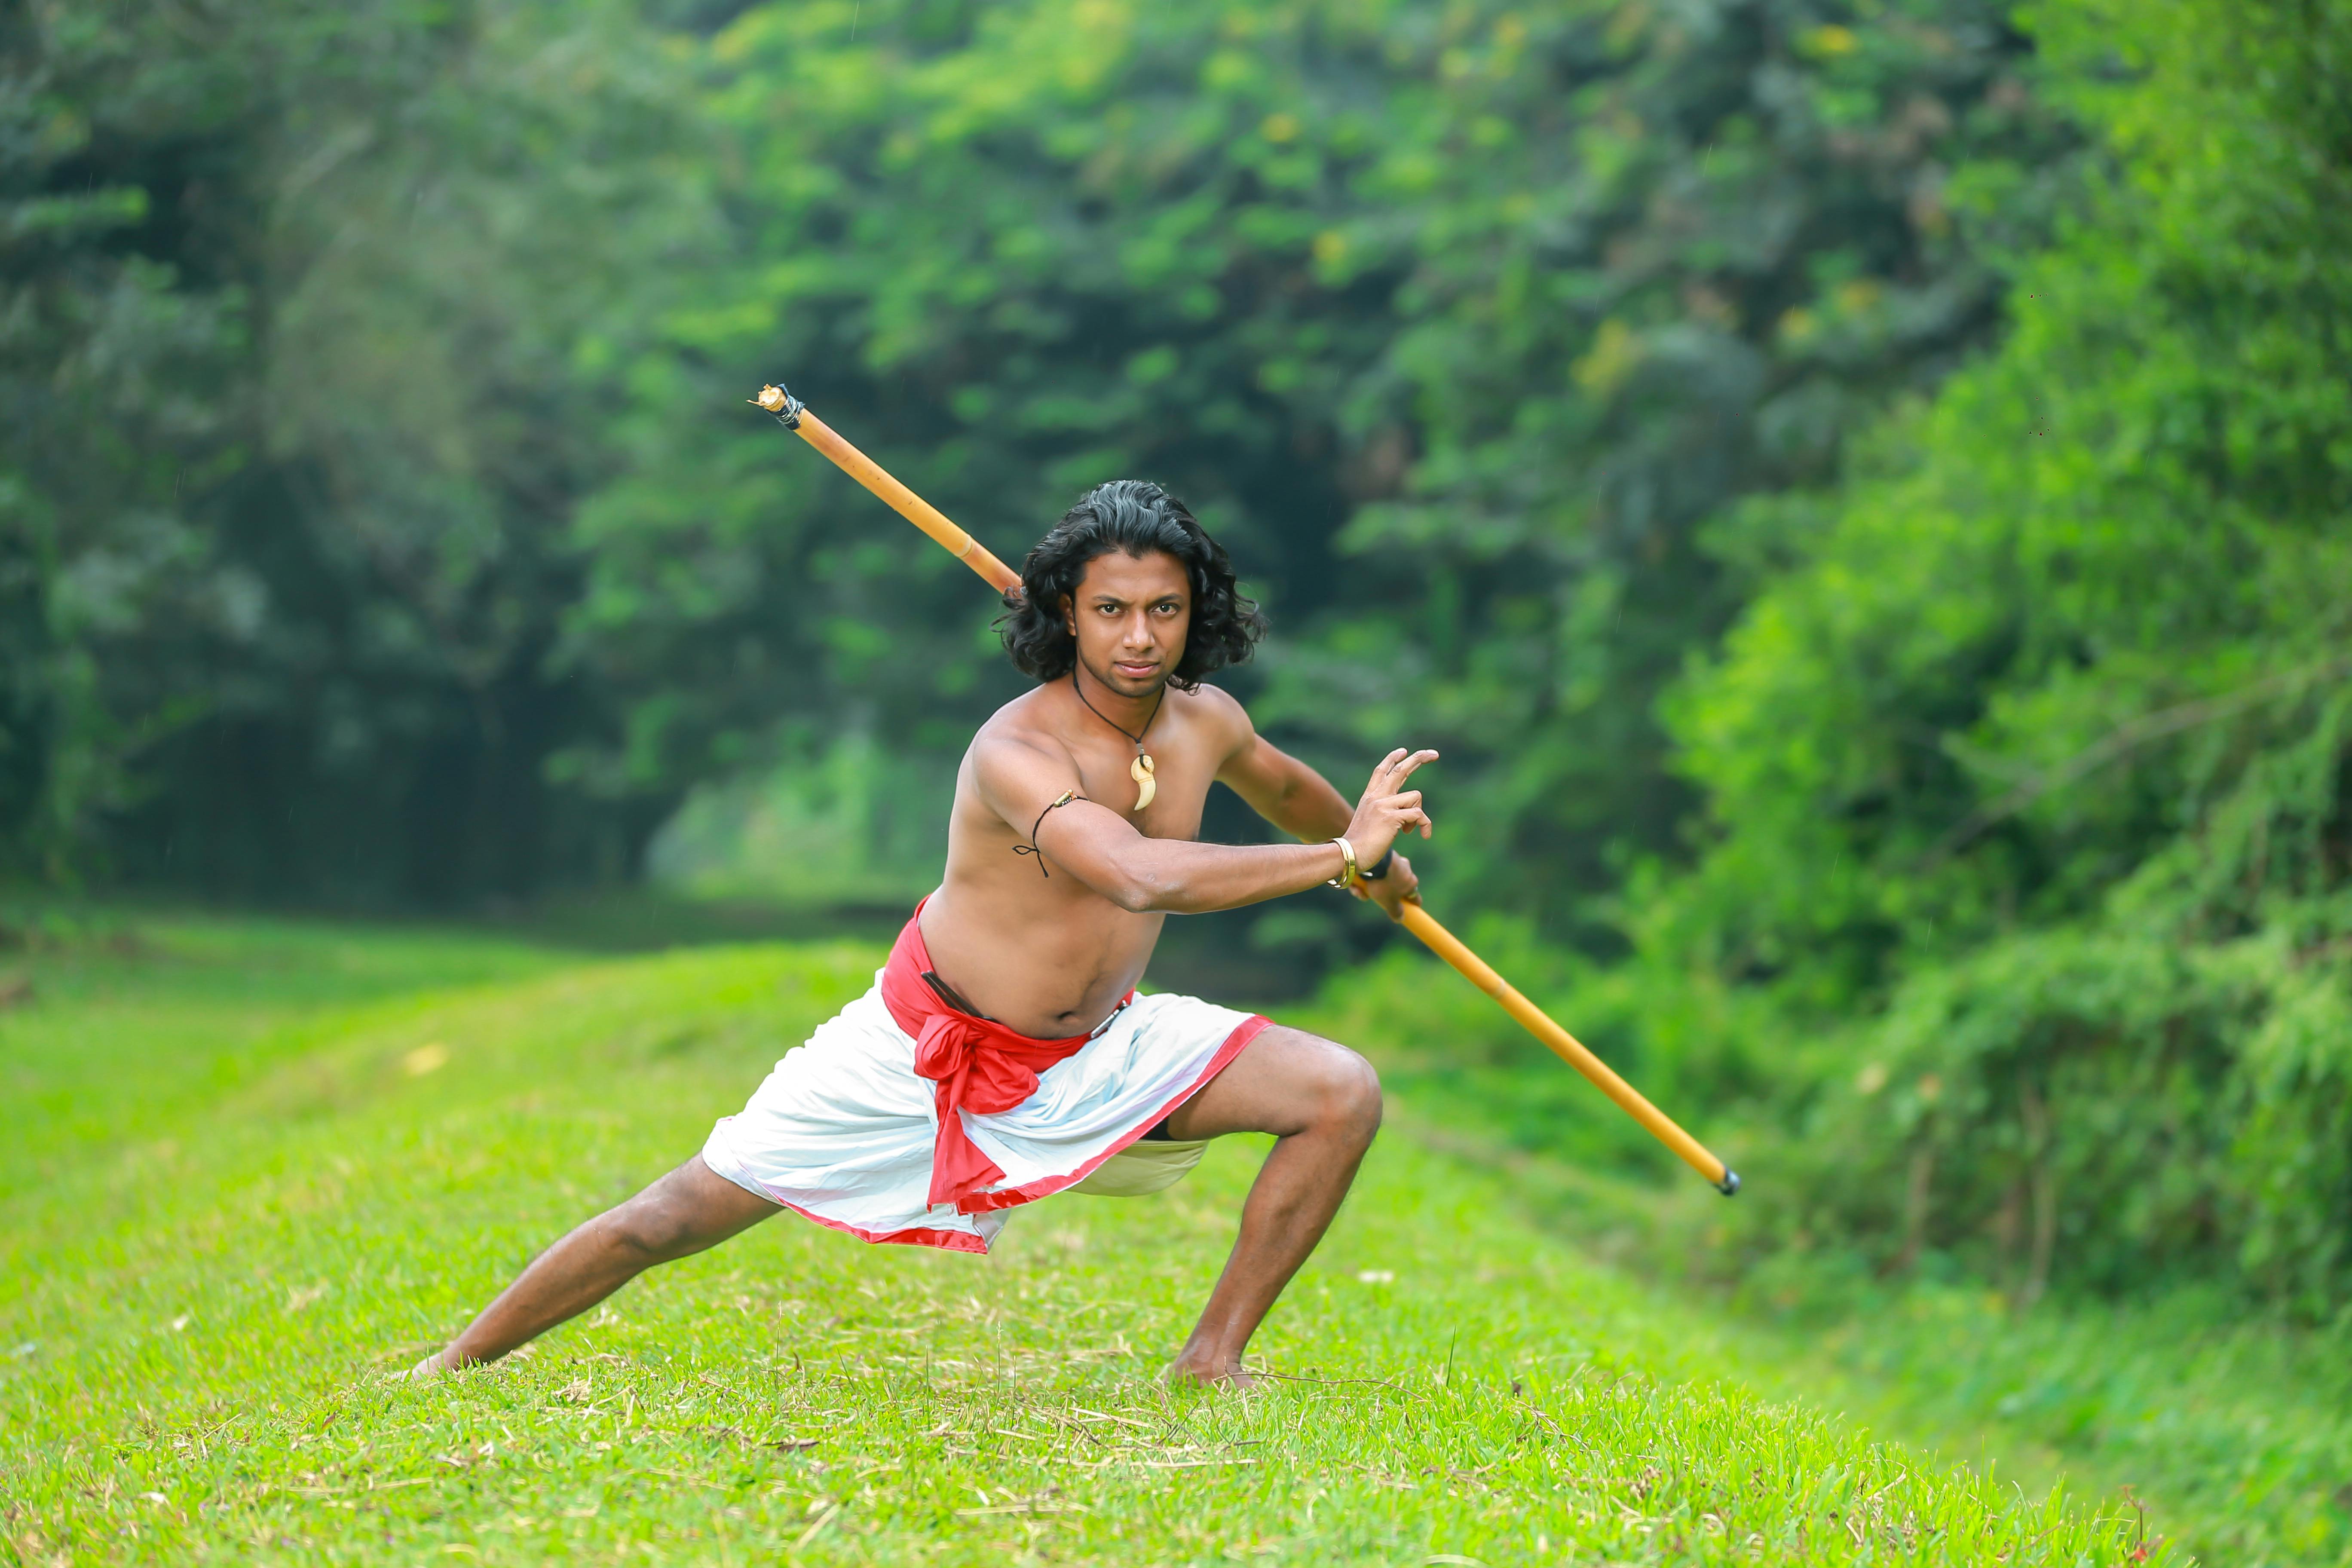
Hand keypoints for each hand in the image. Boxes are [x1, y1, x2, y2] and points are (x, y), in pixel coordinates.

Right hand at [1343, 747, 1437, 874]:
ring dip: (1419, 814)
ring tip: (1408, 830)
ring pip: (1415, 795)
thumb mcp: (1369, 823)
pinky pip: (1419, 814)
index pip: (1381, 771)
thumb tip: (1403, 820)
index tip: (1403, 751)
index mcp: (1369, 797)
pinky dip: (1426, 825)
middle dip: (1418, 758)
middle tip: (1434, 754)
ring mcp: (1384, 805)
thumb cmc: (1358, 846)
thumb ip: (1382, 814)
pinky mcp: (1392, 816)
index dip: (1393, 759)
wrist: (1349, 855)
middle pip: (1400, 769)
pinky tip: (1424, 836)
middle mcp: (1376, 797)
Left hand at [1357, 851, 1419, 920]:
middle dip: (1384, 895)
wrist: (1373, 859)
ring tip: (1360, 891)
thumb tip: (1400, 919)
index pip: (1414, 897)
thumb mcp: (1389, 902)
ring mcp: (1396, 862)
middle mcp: (1407, 871)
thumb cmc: (1383, 883)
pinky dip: (1366, 878)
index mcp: (1411, 883)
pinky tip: (1356, 883)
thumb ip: (1395, 912)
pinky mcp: (1384, 856)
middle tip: (1374, 897)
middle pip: (1397, 888)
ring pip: (1384, 879)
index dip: (1411, 904)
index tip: (1408, 909)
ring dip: (1371, 888)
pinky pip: (1376, 870)